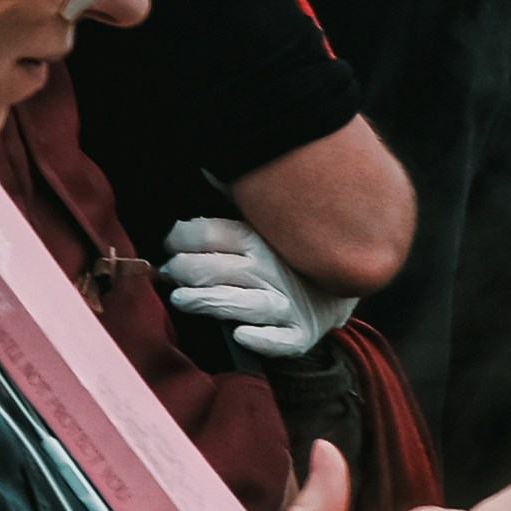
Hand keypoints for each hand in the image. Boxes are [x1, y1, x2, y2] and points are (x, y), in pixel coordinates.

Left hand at [157, 216, 359, 361]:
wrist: (341, 282)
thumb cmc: (282, 250)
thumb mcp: (259, 220)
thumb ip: (231, 199)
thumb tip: (207, 169)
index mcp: (256, 238)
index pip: (208, 233)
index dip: (179, 237)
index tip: (169, 243)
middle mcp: (270, 270)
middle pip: (215, 268)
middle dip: (184, 270)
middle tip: (170, 273)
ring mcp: (287, 304)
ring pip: (241, 303)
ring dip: (207, 301)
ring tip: (182, 299)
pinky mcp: (300, 334)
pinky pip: (281, 341)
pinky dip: (262, 340)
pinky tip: (240, 335)